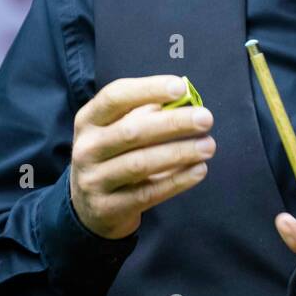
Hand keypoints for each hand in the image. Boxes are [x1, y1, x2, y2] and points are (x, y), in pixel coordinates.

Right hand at [69, 75, 214, 239]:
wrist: (89, 208)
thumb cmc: (113, 156)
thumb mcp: (117, 129)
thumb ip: (145, 113)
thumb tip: (184, 98)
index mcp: (89, 120)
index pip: (115, 97)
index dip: (148, 89)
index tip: (181, 87)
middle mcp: (86, 148)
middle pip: (132, 131)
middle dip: (173, 123)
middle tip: (205, 119)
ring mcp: (94, 180)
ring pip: (141, 163)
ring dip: (179, 152)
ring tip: (208, 146)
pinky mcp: (108, 208)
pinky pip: (148, 193)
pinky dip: (177, 181)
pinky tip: (199, 170)